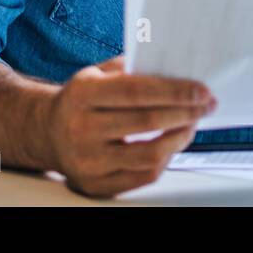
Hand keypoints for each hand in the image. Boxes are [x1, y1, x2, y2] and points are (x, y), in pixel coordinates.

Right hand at [46, 55, 215, 197]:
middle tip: (206, 105)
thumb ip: (133, 68)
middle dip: (187, 112)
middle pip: (148, 122)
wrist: (45, 133)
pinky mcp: (95, 184)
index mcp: (83, 94)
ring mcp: (87, 160)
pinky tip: (172, 144)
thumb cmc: (81, 100)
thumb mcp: (97, 73)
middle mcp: (81, 128)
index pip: (138, 91)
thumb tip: (178, 68)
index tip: (202, 90)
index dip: (176, 91)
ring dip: (181, 138)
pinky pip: (144, 176)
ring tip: (191, 124)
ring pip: (150, 154)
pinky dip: (166, 159)